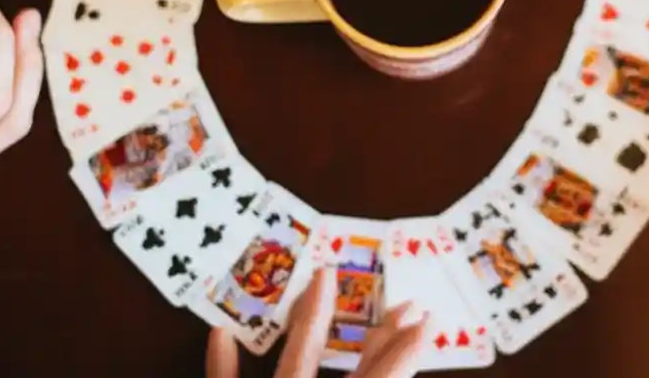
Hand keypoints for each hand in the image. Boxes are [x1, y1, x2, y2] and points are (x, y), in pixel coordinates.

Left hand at [206, 268, 428, 376]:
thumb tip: (385, 373)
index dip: (407, 354)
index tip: (427, 324)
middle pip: (352, 370)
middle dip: (381, 336)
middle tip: (406, 304)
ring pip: (295, 362)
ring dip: (310, 319)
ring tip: (322, 279)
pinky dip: (221, 362)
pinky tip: (221, 332)